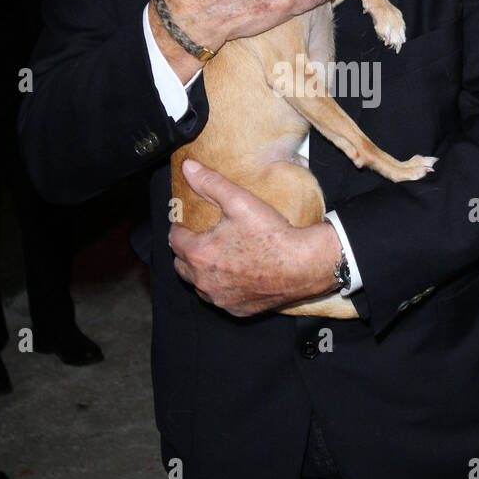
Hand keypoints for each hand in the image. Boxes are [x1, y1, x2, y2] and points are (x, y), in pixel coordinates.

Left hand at [168, 160, 340, 315]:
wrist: (303, 264)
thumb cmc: (271, 234)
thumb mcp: (240, 201)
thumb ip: (211, 184)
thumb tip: (189, 168)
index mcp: (199, 253)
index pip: (175, 239)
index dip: (180, 228)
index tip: (188, 223)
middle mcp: (204, 281)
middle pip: (181, 265)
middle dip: (188, 251)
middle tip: (204, 238)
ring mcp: (220, 299)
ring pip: (199, 285)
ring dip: (203, 272)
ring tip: (219, 256)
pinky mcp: (237, 310)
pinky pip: (221, 299)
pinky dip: (223, 288)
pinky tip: (237, 275)